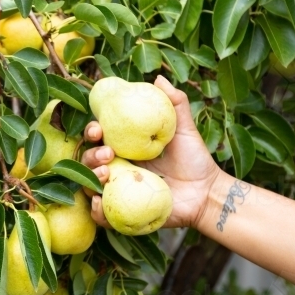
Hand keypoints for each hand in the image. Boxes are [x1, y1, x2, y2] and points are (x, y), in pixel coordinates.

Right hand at [80, 75, 221, 230]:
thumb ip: (175, 103)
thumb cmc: (195, 159)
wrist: (206, 193)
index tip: (98, 129)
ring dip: (89, 178)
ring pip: (89, 185)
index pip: (99, 138)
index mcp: (125, 147)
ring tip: (106, 173)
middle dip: (89, 154)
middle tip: (107, 154)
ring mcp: (118, 192)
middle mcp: (117, 169)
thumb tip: (157, 78)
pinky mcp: (123, 215)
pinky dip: (95, 210)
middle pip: (88, 160)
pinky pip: (101, 216)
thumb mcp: (185, 129)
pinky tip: (99, 202)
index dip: (92, 131)